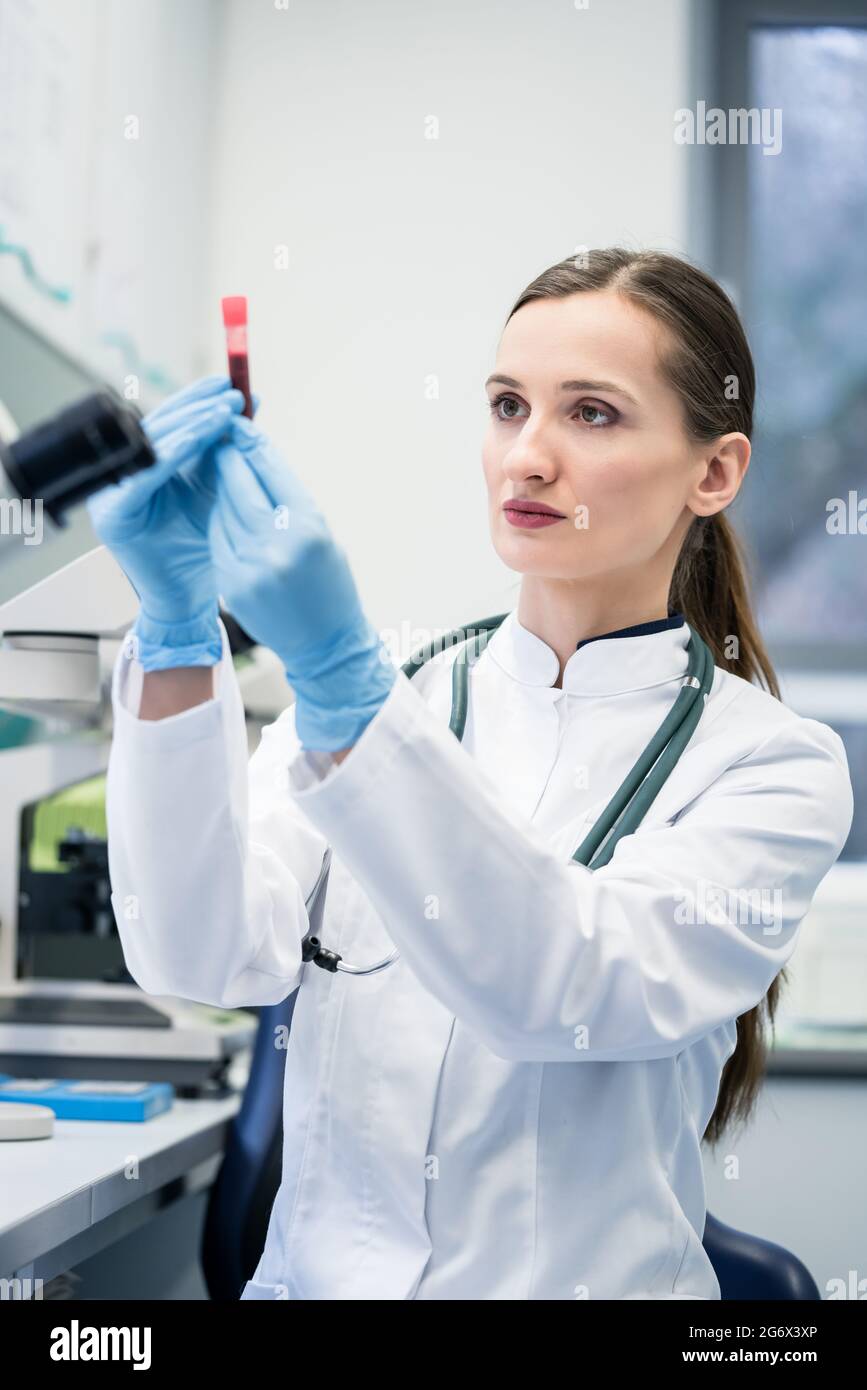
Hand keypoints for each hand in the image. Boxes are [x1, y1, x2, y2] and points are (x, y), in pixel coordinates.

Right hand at [86, 375, 248, 669]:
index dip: (199, 400)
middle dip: (198, 407)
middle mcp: (123, 474)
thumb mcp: (219, 488)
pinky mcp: (112, 514)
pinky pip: (144, 475)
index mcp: (146, 465)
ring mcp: (112, 494)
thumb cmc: (207, 547)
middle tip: (231, 394)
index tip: (232, 385)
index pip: (171, 422)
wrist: (191, 599)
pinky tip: (201, 438)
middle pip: (158, 426)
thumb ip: (227, 449)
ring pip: (151, 444)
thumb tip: (252, 404)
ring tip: (223, 411)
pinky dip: (174, 453)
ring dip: (190, 423)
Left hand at [208, 416, 395, 749]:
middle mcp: (277, 545)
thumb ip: (287, 497)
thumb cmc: (329, 583)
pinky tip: (223, 514)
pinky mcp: (231, 584)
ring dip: (219, 489)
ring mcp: (250, 567)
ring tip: (221, 474)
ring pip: (221, 510)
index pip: (268, 467)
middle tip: (219, 437)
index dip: (249, 439)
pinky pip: (217, 539)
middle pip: (237, 483)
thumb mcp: (321, 533)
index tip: (238, 421)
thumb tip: (254, 455)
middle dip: (226, 457)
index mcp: (307, 526)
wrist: (325, 644)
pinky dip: (218, 522)